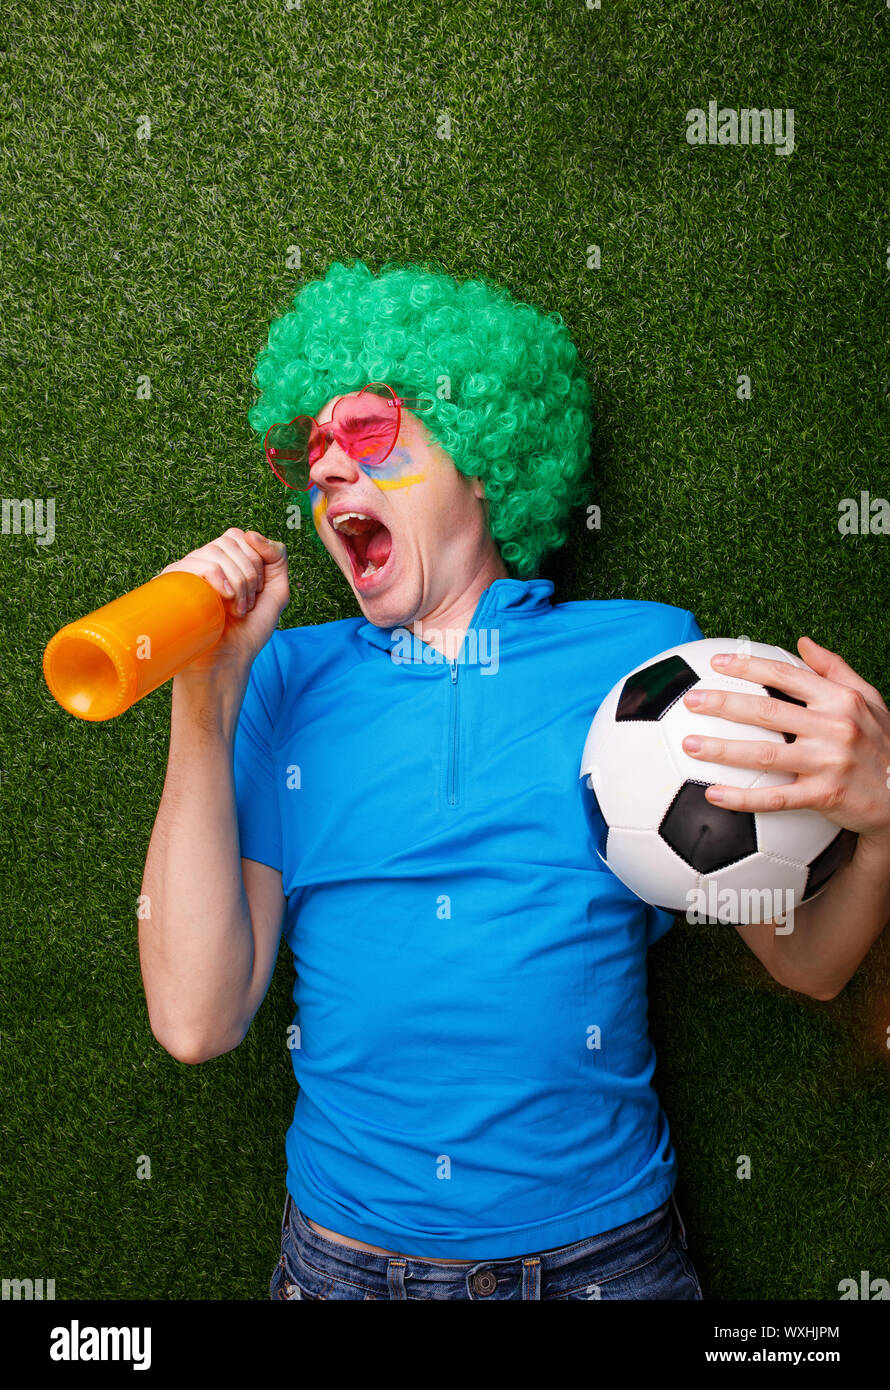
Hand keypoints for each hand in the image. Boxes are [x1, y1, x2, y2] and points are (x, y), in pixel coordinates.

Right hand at [159, 527, 289, 675]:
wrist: (227, 661)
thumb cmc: (249, 631)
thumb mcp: (277, 591)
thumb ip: (277, 558)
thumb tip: (251, 534)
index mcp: (226, 561)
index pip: (240, 537)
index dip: (256, 560)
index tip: (257, 592)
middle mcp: (204, 562)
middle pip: (230, 541)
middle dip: (250, 573)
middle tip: (248, 604)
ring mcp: (188, 572)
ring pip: (216, 551)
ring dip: (238, 581)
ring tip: (237, 610)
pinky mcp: (174, 584)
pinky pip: (198, 563)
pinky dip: (219, 578)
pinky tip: (224, 599)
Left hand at [679, 636, 889, 849]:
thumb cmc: (882, 744)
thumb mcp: (869, 701)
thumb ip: (835, 669)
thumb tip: (803, 642)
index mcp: (841, 700)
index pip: (786, 676)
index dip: (749, 667)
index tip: (717, 663)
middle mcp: (835, 728)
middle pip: (768, 711)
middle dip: (724, 704)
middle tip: (691, 701)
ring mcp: (829, 763)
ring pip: (766, 755)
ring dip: (723, 750)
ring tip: (690, 746)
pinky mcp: (825, 796)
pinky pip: (776, 799)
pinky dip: (743, 799)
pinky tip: (714, 795)